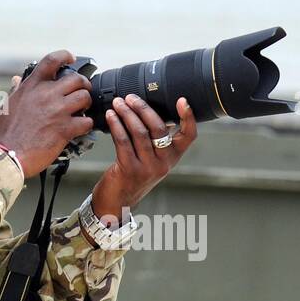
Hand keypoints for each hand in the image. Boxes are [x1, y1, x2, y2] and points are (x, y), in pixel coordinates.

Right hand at [0, 50, 93, 177]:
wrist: (7, 156)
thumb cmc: (6, 133)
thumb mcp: (7, 105)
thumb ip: (16, 90)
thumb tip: (16, 79)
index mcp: (31, 86)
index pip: (51, 61)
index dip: (65, 56)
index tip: (71, 58)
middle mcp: (46, 95)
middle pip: (76, 79)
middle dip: (83, 85)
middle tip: (82, 92)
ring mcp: (57, 111)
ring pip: (85, 97)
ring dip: (87, 104)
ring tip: (83, 110)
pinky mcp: (65, 129)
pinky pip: (87, 121)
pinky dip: (87, 124)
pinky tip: (81, 127)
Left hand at [90, 94, 197, 224]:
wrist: (117, 203)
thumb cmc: (132, 176)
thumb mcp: (150, 159)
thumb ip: (154, 140)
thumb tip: (146, 110)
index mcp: (172, 158)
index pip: (188, 137)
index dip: (188, 118)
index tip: (182, 100)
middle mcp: (164, 163)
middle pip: (159, 128)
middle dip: (143, 108)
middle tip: (131, 97)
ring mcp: (148, 168)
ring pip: (140, 132)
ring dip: (127, 114)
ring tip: (118, 103)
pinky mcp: (130, 170)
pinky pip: (123, 141)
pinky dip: (116, 125)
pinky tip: (111, 116)